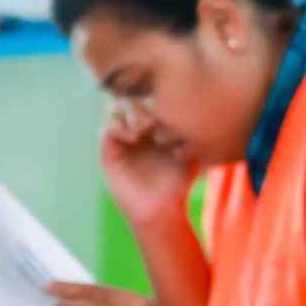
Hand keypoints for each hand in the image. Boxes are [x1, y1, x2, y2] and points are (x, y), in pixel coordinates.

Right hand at [98, 107, 196, 224]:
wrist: (162, 210)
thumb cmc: (177, 183)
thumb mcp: (190, 152)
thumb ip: (191, 131)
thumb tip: (199, 108)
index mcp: (151, 126)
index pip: (146, 97)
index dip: (155, 95)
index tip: (170, 104)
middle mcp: (132, 130)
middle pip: (130, 97)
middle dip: (142, 101)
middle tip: (155, 117)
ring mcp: (119, 140)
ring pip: (115, 109)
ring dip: (130, 112)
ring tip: (146, 125)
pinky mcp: (108, 154)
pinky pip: (106, 130)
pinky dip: (118, 127)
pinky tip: (134, 137)